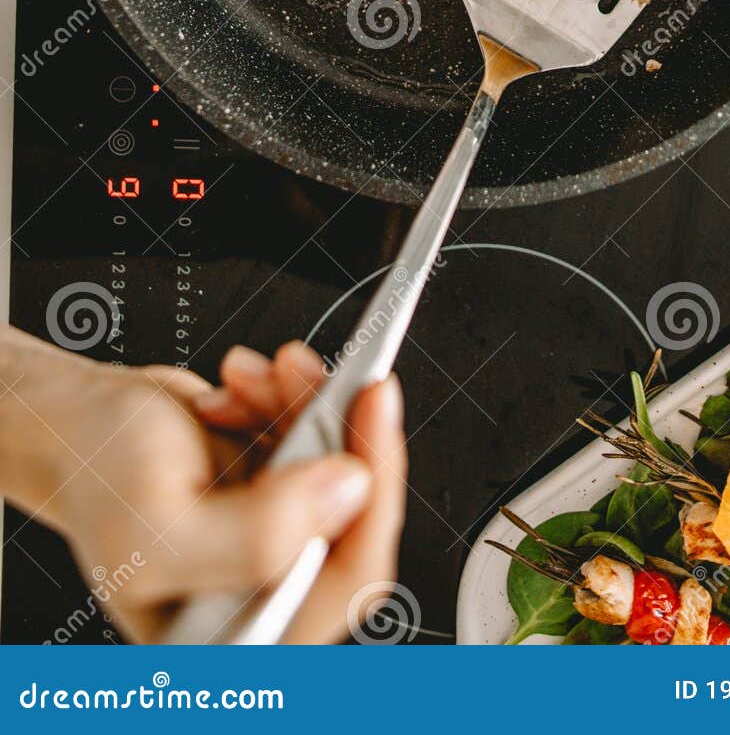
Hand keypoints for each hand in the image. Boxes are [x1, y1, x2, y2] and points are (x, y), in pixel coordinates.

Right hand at [0, 329, 405, 642]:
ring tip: (251, 377)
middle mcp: (267, 589)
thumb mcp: (159, 525)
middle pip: (356, 518)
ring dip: (307, 402)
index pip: (344, 585)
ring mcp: (280, 535)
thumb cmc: (94, 476)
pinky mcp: (284, 487)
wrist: (75, 422)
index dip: (374, 503)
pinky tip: (238, 389)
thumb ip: (258, 535)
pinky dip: (287, 395)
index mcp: (238, 632)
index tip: (371, 419)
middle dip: (341, 433)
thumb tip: (348, 496)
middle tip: (334, 379)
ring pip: (342, 464)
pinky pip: (320, 433)